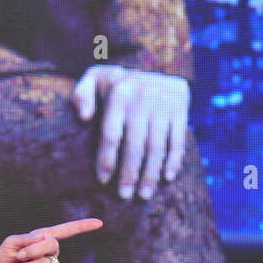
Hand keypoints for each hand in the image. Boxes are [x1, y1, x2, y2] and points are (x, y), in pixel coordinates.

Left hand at [0, 218, 104, 262]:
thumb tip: (43, 238)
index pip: (64, 231)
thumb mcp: (9, 245)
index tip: (99, 223)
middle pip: (52, 244)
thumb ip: (24, 239)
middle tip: (19, 257)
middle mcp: (50, 252)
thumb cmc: (4, 262)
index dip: (81, 227)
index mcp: (42, 239)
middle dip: (33, 250)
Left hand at [71, 64, 189, 198]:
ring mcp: (164, 103)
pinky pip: (177, 140)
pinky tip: (166, 178)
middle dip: (129, 174)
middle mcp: (142, 97)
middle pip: (134, 145)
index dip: (106, 159)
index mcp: (119, 93)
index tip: (103, 181)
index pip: (111, 134)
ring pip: (156, 147)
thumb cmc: (118, 84)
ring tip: (143, 194)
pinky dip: (173, 161)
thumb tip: (84, 117)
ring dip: (150, 174)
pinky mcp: (181, 108)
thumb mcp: (95, 79)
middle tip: (124, 196)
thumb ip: (82, 94)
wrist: (158, 66)